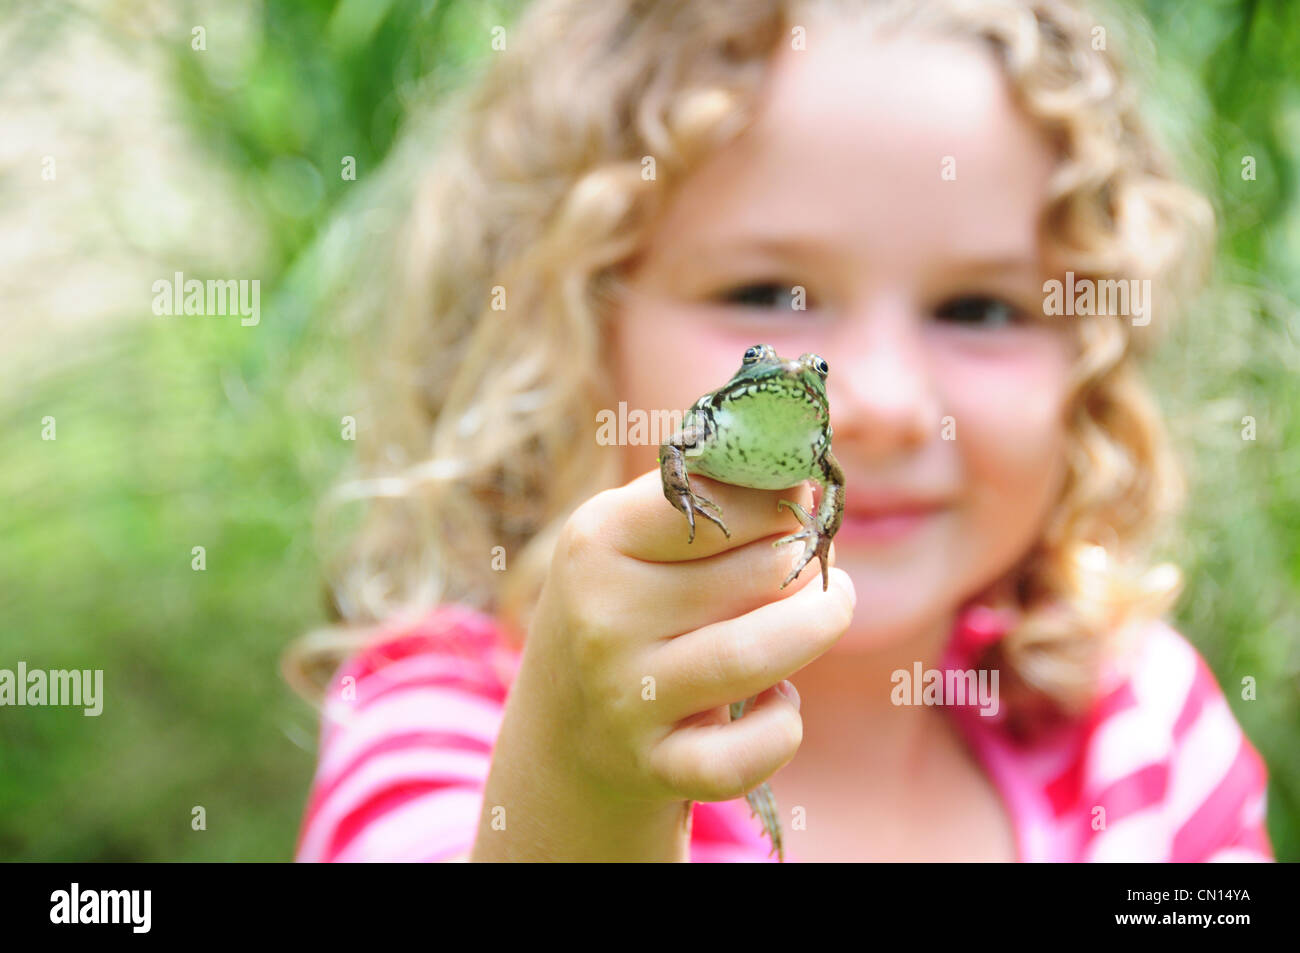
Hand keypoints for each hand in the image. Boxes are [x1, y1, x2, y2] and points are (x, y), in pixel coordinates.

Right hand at [474, 469, 854, 860]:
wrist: (564, 727)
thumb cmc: (624, 604)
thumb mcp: (631, 535)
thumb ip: (706, 496)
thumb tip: (800, 484)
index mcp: (597, 541)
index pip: (717, 498)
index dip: (779, 497)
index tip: (795, 503)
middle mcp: (603, 618)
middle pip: (758, 574)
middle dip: (807, 561)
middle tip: (815, 559)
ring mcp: (627, 697)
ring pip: (758, 655)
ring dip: (819, 626)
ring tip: (829, 610)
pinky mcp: (655, 766)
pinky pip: (747, 754)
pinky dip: (784, 728)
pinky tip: (779, 702)